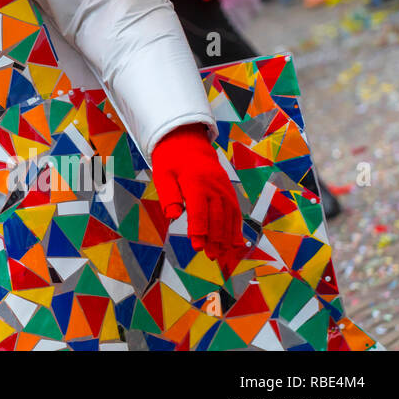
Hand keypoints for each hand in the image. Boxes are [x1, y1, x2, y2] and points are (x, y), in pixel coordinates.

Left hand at [152, 124, 244, 273]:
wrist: (188, 143)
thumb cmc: (171, 162)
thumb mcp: (162, 175)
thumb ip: (168, 195)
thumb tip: (173, 216)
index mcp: (195, 181)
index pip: (199, 210)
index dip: (199, 231)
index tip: (197, 247)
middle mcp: (213, 185)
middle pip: (217, 216)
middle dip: (215, 238)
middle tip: (211, 256)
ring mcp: (224, 188)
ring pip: (229, 216)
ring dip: (227, 237)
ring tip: (222, 254)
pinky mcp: (229, 190)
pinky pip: (236, 211)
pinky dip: (236, 228)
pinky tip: (235, 244)